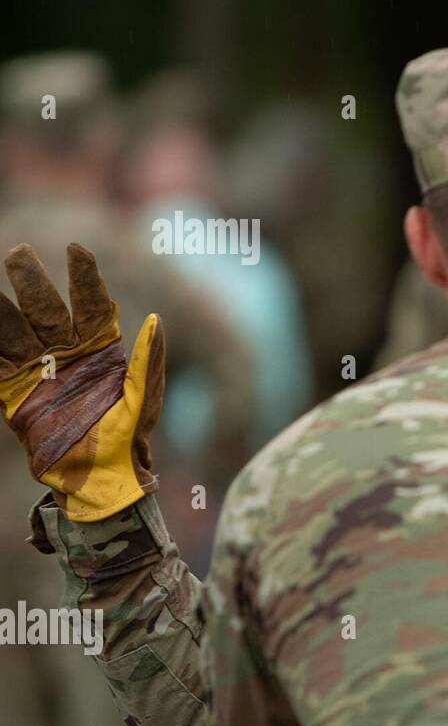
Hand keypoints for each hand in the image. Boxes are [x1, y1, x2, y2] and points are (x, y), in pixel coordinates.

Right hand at [0, 243, 164, 520]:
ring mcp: (38, 370)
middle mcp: (66, 351)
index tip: (76, 249)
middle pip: (45, 309)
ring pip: (13, 330)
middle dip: (32, 282)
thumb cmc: (128, 436)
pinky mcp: (14, 392)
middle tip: (18, 253)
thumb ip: (146, 360)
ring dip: (0, 308)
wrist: (101, 475)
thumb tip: (154, 319)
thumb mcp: (143, 399)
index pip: (91, 304)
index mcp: (100, 347)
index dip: (83, 277)